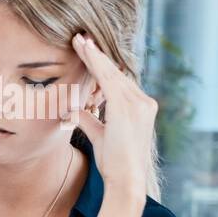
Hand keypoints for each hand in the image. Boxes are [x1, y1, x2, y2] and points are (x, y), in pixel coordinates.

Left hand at [71, 33, 155, 197]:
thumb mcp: (100, 135)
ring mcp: (139, 104)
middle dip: (96, 55)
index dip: (101, 65)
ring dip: (95, 56)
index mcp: (138, 107)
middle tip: (80, 37)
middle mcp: (142, 102)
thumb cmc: (113, 161)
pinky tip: (87, 55)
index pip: (116, 81)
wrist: (126, 179)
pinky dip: (98, 67)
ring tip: (79, 41)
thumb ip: (90, 119)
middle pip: (115, 73)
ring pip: (112, 74)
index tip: (87, 50)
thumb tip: (75, 110)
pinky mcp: (130, 108)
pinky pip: (110, 82)